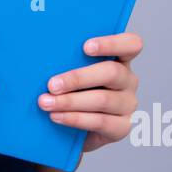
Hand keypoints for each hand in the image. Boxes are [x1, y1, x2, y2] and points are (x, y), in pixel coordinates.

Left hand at [38, 32, 142, 154]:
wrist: (71, 128)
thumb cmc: (69, 90)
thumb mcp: (69, 71)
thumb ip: (65, 61)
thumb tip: (40, 53)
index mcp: (119, 59)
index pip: (131, 44)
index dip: (111, 43)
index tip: (85, 47)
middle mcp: (128, 80)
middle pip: (111, 73)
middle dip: (78, 78)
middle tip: (51, 84)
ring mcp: (127, 104)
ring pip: (102, 100)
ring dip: (70, 101)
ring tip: (46, 103)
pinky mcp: (122, 127)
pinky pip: (100, 122)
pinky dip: (75, 119)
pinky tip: (57, 116)